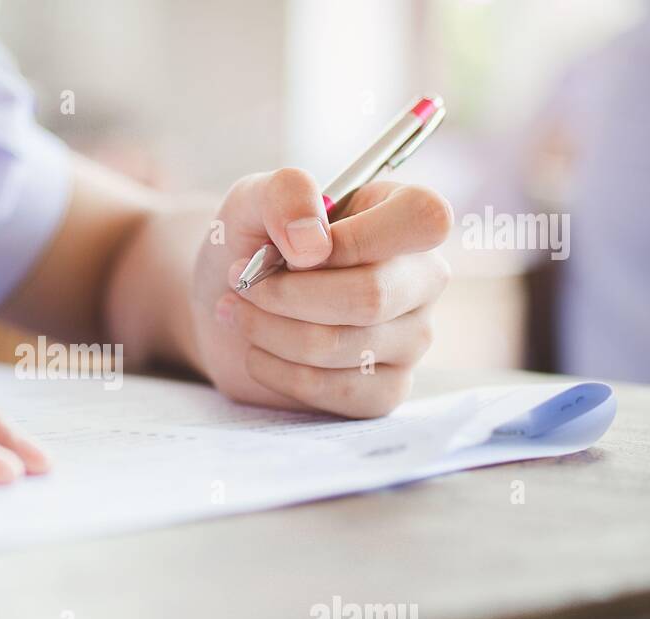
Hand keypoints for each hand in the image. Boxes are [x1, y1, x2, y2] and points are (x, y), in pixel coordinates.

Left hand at [190, 170, 452, 417]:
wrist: (225, 304)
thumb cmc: (252, 243)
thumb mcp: (254, 199)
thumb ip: (285, 195)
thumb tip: (312, 247)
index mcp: (405, 216)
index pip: (424, 219)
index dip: (352, 241)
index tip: (291, 251)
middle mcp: (422, 277)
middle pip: (371, 297)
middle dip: (287, 295)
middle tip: (242, 285)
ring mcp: (412, 338)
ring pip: (343, 346)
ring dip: (270, 331)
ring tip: (238, 312)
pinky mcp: (387, 389)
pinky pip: (339, 392)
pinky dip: (280, 373)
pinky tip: (258, 353)